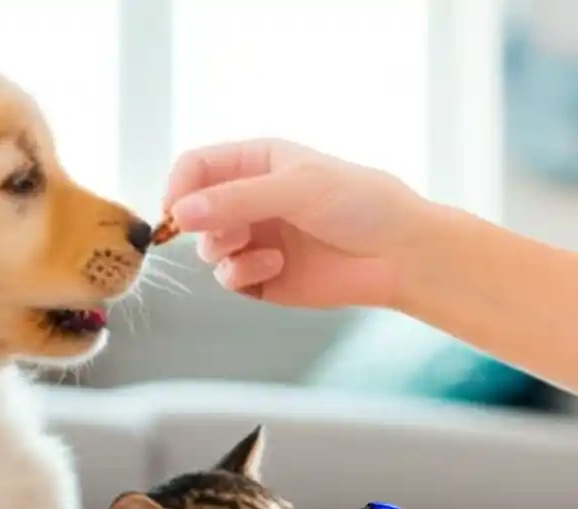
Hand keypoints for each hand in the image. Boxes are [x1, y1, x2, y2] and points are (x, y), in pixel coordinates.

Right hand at [163, 138, 431, 307]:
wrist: (402, 255)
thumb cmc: (362, 205)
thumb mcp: (296, 188)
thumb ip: (235, 199)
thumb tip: (180, 213)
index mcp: (257, 162)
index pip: (196, 166)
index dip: (179, 186)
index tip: (175, 212)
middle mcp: (251, 199)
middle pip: (194, 210)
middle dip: (202, 224)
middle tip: (230, 232)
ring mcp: (256, 238)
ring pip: (207, 247)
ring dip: (222, 249)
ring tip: (257, 249)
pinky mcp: (263, 276)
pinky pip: (228, 277)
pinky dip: (241, 273)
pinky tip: (273, 267)